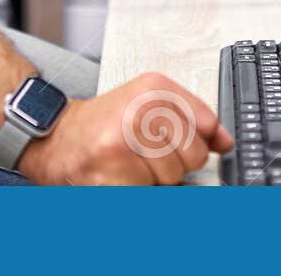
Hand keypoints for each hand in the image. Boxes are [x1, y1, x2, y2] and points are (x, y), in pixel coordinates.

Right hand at [16, 73, 232, 185]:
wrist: (56, 138)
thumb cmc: (103, 124)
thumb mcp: (148, 105)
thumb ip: (190, 120)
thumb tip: (225, 141)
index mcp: (153, 88)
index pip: (206, 122)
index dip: (198, 141)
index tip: (179, 143)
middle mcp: (140, 109)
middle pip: (193, 154)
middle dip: (175, 163)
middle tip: (147, 155)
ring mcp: (126, 140)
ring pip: (173, 178)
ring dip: (154, 179)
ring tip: (131, 163)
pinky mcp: (113, 170)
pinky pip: (149, 192)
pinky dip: (138, 190)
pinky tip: (121, 175)